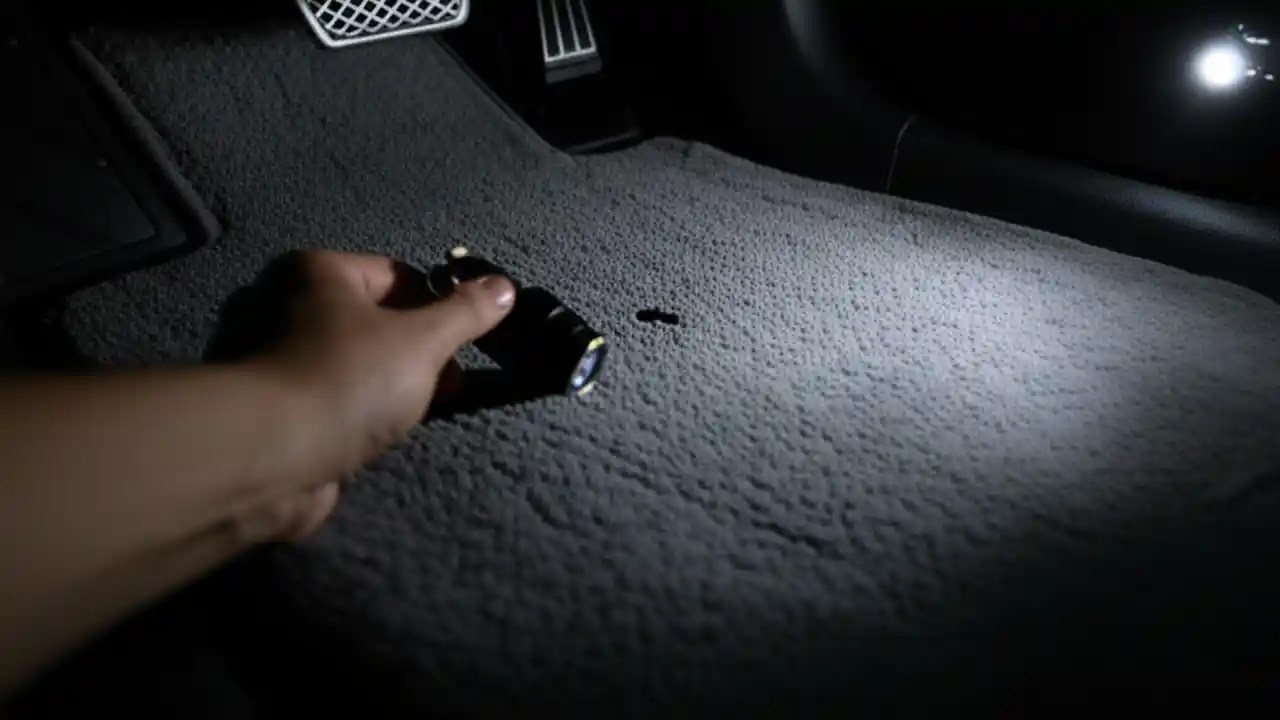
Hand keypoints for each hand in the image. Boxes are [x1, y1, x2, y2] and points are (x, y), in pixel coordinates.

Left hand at [242, 250, 514, 541]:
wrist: (265, 458)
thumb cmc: (347, 381)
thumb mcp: (422, 341)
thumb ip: (466, 314)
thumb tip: (504, 287)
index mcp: (315, 272)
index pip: (396, 275)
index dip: (439, 308)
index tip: (463, 347)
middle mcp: (279, 304)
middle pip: (370, 321)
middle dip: (413, 355)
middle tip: (443, 388)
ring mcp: (264, 359)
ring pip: (347, 366)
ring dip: (381, 390)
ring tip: (404, 419)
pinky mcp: (261, 410)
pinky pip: (322, 403)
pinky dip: (347, 417)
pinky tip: (364, 439)